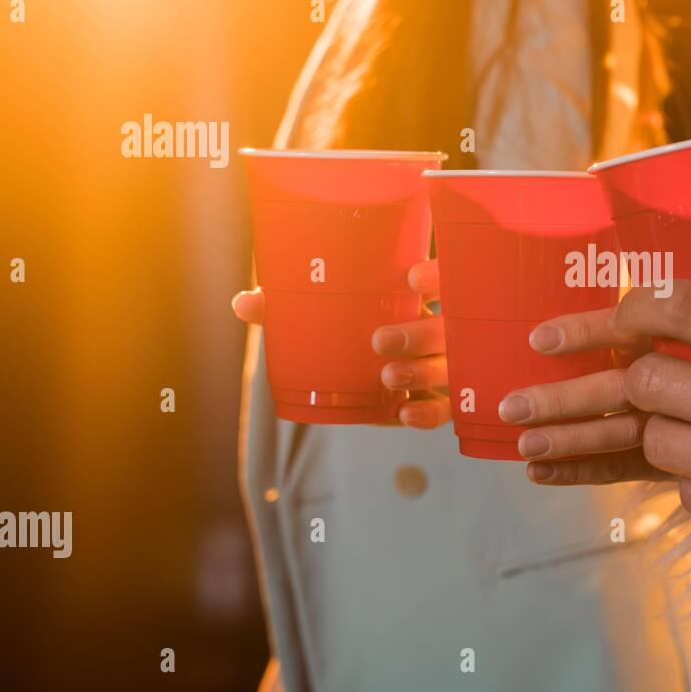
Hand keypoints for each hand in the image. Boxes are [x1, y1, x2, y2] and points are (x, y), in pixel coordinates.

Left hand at [230, 260, 451, 427]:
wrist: (372, 387)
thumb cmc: (352, 338)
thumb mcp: (327, 322)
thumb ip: (289, 312)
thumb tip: (243, 303)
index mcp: (416, 301)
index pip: (441, 279)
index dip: (434, 276)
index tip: (411, 277)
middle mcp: (439, 331)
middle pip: (446, 329)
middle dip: (419, 334)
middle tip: (380, 341)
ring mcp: (444, 367)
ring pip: (447, 368)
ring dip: (421, 372)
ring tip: (388, 376)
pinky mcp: (440, 402)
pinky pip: (444, 410)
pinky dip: (427, 414)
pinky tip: (404, 415)